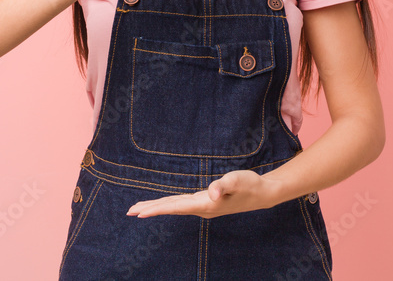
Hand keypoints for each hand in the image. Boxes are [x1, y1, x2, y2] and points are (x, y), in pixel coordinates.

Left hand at [125, 170, 275, 218]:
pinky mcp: (207, 202)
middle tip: (129, 211)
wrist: (263, 193)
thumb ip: (223, 184)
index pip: (175, 207)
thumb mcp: (237, 180)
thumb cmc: (250, 185)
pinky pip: (182, 204)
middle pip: (171, 209)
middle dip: (151, 209)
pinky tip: (165, 204)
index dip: (157, 209)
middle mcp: (202, 208)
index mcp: (205, 205)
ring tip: (140, 209)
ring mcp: (204, 206)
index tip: (139, 213)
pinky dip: (170, 204)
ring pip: (176, 207)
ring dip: (158, 208)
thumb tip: (212, 193)